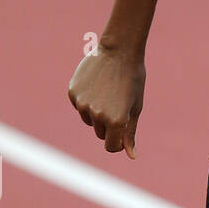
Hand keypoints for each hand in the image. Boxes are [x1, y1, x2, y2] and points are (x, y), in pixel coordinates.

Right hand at [67, 42, 145, 158]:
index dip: (117, 142)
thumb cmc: (132, 80)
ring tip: (108, 92)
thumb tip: (131, 155)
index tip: (122, 132)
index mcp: (116, 121)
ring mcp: (83, 104)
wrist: (119, 51)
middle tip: (118, 104)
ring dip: (97, 112)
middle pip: (100, 134)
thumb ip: (130, 133)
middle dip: (109, 125)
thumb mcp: (135, 108)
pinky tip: (96, 85)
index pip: (111, 146)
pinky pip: (79, 105)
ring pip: (89, 120)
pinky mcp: (73, 93)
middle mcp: (98, 115)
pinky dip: (86, 99)